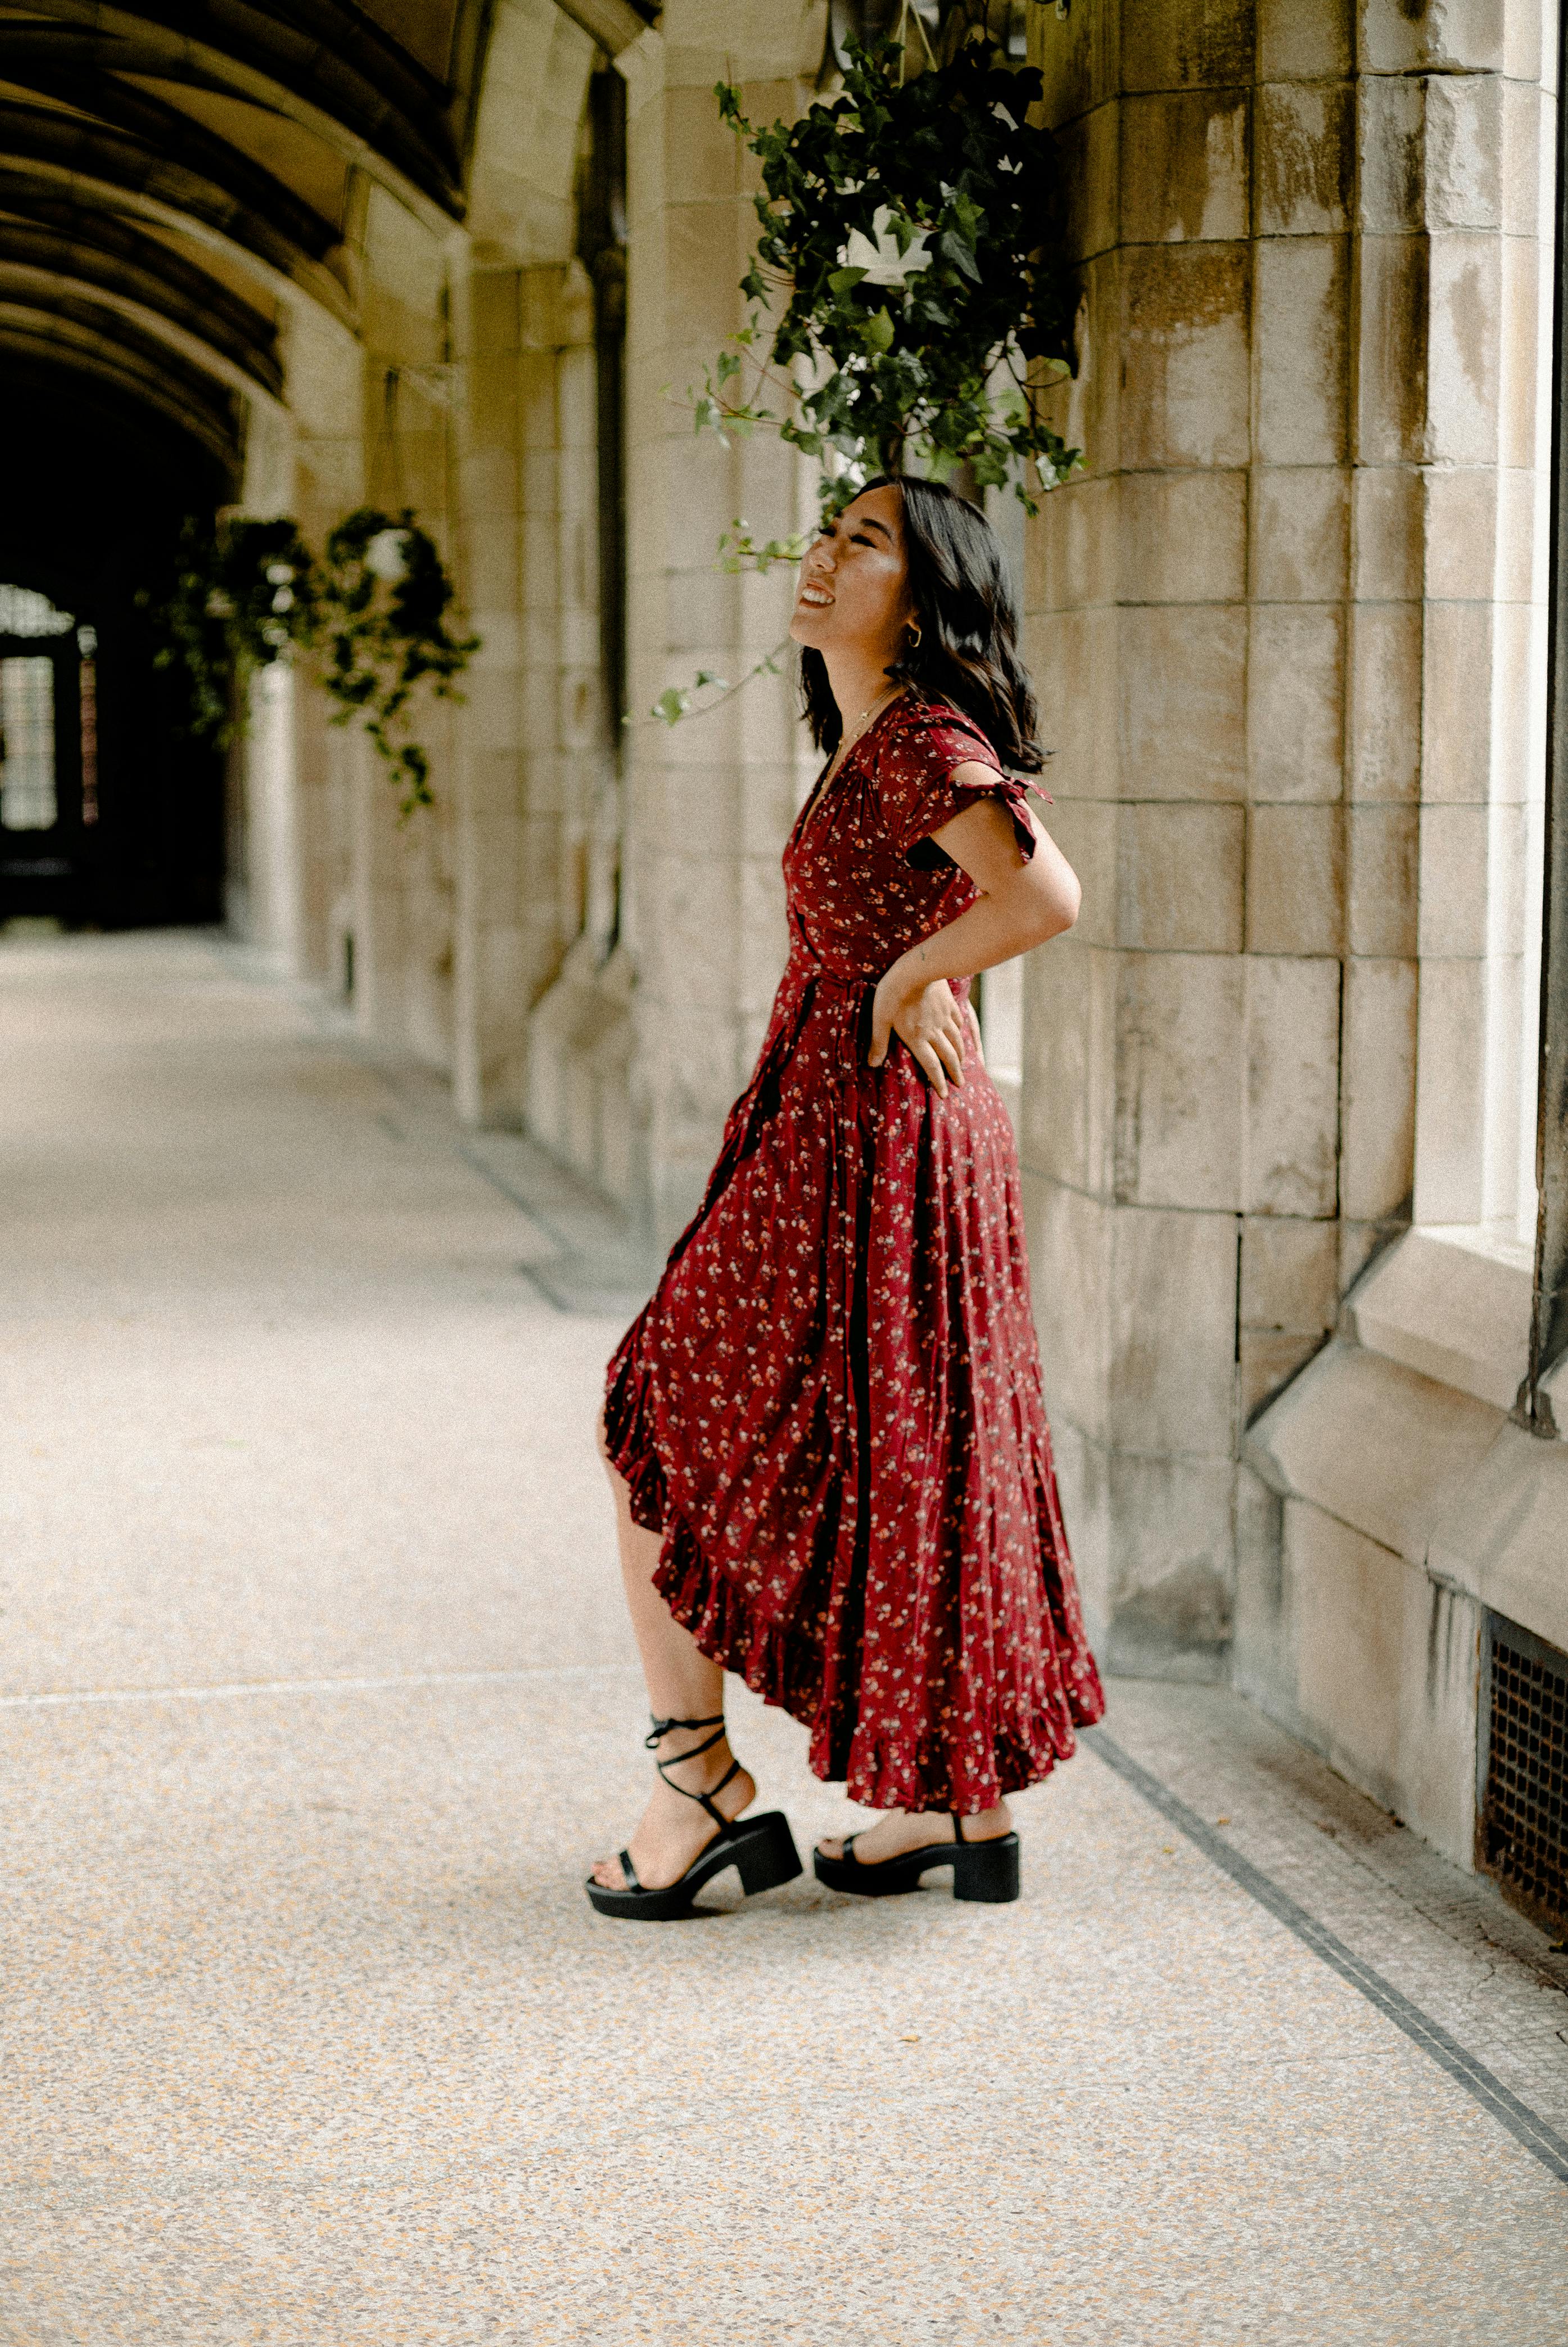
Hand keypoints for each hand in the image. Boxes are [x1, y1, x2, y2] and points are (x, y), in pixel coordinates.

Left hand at [868, 968, 967, 1096]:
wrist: (916, 968)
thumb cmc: (893, 994)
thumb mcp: (880, 1019)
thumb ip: (879, 1042)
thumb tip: (872, 1064)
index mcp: (917, 1038)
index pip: (931, 1065)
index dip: (938, 1081)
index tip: (945, 1094)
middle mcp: (934, 1032)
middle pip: (948, 1056)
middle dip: (955, 1072)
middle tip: (961, 1084)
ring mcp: (944, 1017)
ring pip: (956, 1040)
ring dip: (961, 1055)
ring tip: (963, 1064)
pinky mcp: (948, 1003)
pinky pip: (958, 1021)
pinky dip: (961, 1031)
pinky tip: (961, 1033)